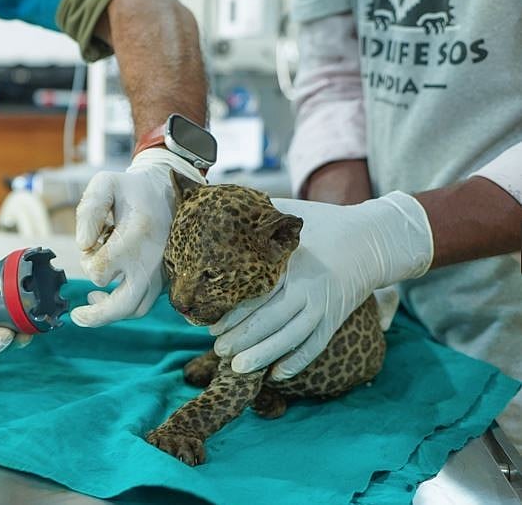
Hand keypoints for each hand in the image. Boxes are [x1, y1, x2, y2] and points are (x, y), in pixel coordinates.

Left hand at [72, 148, 204, 325]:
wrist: (167, 190)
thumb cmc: (131, 189)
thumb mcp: (105, 183)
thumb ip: (89, 209)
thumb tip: (83, 244)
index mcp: (136, 237)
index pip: (100, 270)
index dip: (87, 260)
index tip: (90, 244)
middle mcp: (151, 261)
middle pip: (122, 306)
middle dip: (96, 316)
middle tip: (76, 316)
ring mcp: (161, 273)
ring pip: (135, 310)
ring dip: (109, 312)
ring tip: (92, 300)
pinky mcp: (165, 279)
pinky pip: (144, 303)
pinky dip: (124, 305)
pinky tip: (108, 293)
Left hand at [210, 192, 432, 377]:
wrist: (374, 237)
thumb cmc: (323, 222)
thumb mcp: (290, 212)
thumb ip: (259, 217)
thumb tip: (216, 208)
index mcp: (293, 261)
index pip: (259, 292)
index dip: (234, 311)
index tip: (211, 323)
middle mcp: (310, 285)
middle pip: (272, 318)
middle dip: (242, 338)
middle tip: (217, 349)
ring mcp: (325, 304)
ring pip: (292, 337)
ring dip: (264, 355)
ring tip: (238, 367)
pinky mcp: (337, 316)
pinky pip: (316, 344)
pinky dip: (297, 361)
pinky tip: (276, 375)